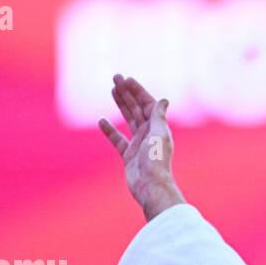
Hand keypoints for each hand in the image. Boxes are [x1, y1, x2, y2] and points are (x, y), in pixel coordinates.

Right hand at [99, 74, 184, 220]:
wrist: (150, 186)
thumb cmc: (156, 161)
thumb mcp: (159, 135)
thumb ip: (159, 117)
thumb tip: (163, 100)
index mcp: (158, 128)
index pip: (147, 104)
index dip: (138, 91)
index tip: (126, 79)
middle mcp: (149, 134)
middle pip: (137, 108)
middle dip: (127, 93)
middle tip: (115, 78)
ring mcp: (138, 144)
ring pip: (128, 119)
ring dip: (120, 105)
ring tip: (112, 90)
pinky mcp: (128, 155)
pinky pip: (118, 139)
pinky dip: (110, 130)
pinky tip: (101, 121)